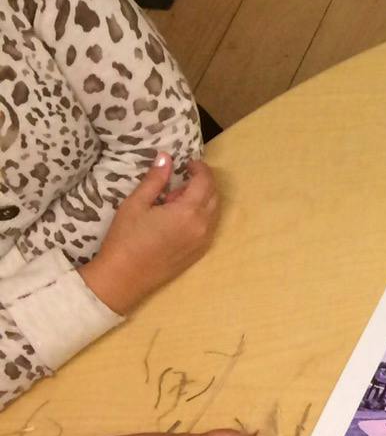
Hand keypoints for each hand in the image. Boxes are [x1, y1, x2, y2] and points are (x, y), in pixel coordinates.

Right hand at [83, 154, 218, 315]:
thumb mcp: (135, 204)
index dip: (200, 168)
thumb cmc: (125, 239)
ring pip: (214, 211)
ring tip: (173, 203)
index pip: (205, 181)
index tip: (188, 163)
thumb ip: (155, 180)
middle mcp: (202, 226)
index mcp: (188, 212)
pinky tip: (178, 219)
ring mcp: (203, 241)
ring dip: (202, 199)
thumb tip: (166, 157)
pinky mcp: (199, 253)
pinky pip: (210, 226)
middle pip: (214, 195)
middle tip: (177, 184)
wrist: (122, 279)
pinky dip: (202, 215)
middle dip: (202, 183)